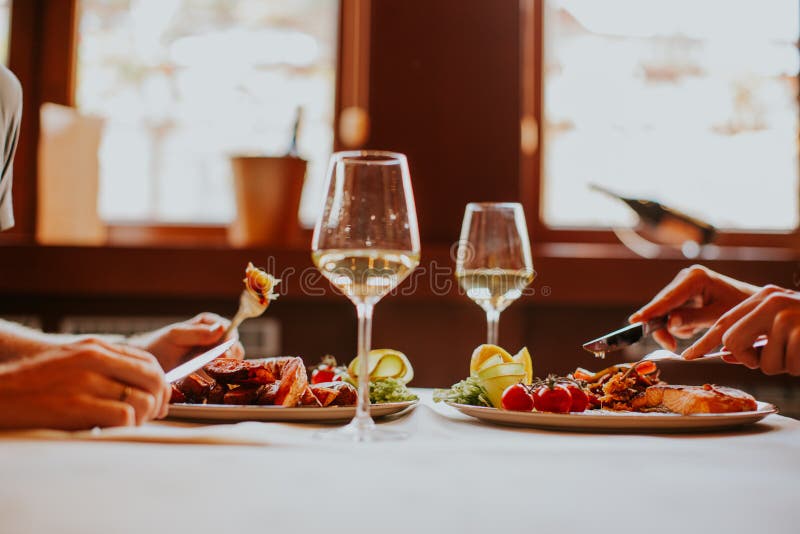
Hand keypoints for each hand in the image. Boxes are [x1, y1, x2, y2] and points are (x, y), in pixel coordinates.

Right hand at [0, 338, 169, 429]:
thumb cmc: (35, 382)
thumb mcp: (73, 360)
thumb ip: (105, 364)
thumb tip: (140, 382)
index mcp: (96, 347)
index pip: (148, 360)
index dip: (160, 382)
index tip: (158, 398)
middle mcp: (95, 359)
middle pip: (153, 378)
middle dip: (159, 400)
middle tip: (153, 415)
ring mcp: (86, 382)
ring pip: (143, 399)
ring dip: (143, 417)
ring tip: (129, 424)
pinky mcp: (76, 406)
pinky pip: (124, 416)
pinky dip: (126, 426)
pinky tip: (113, 429)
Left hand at [128, 313, 244, 371]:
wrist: (146, 365)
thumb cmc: (158, 346)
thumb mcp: (176, 336)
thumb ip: (198, 333)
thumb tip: (222, 328)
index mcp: (208, 323)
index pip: (230, 329)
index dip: (230, 341)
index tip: (224, 352)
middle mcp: (215, 338)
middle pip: (235, 346)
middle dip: (230, 356)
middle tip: (217, 365)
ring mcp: (214, 355)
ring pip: (232, 361)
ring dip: (226, 368)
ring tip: (210, 373)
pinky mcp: (211, 371)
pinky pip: (224, 374)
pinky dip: (221, 377)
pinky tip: (210, 380)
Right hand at [629, 265, 758, 350]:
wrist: (754, 306)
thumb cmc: (741, 310)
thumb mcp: (718, 317)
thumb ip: (692, 319)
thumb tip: (669, 322)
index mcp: (695, 278)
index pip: (668, 298)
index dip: (651, 311)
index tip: (635, 320)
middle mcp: (686, 277)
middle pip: (662, 305)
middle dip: (664, 327)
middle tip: (671, 346)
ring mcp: (683, 284)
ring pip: (664, 311)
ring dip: (674, 327)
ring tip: (693, 333)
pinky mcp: (683, 292)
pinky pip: (670, 311)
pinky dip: (679, 324)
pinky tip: (693, 326)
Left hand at [683, 285, 799, 374]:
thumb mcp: (781, 326)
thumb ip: (752, 336)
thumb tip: (725, 354)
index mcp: (764, 297)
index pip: (724, 322)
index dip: (704, 342)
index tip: (687, 356)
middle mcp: (772, 302)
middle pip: (732, 341)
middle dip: (748, 358)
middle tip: (771, 357)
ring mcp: (787, 317)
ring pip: (762, 363)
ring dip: (780, 366)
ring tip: (798, 351)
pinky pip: (786, 368)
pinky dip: (797, 368)